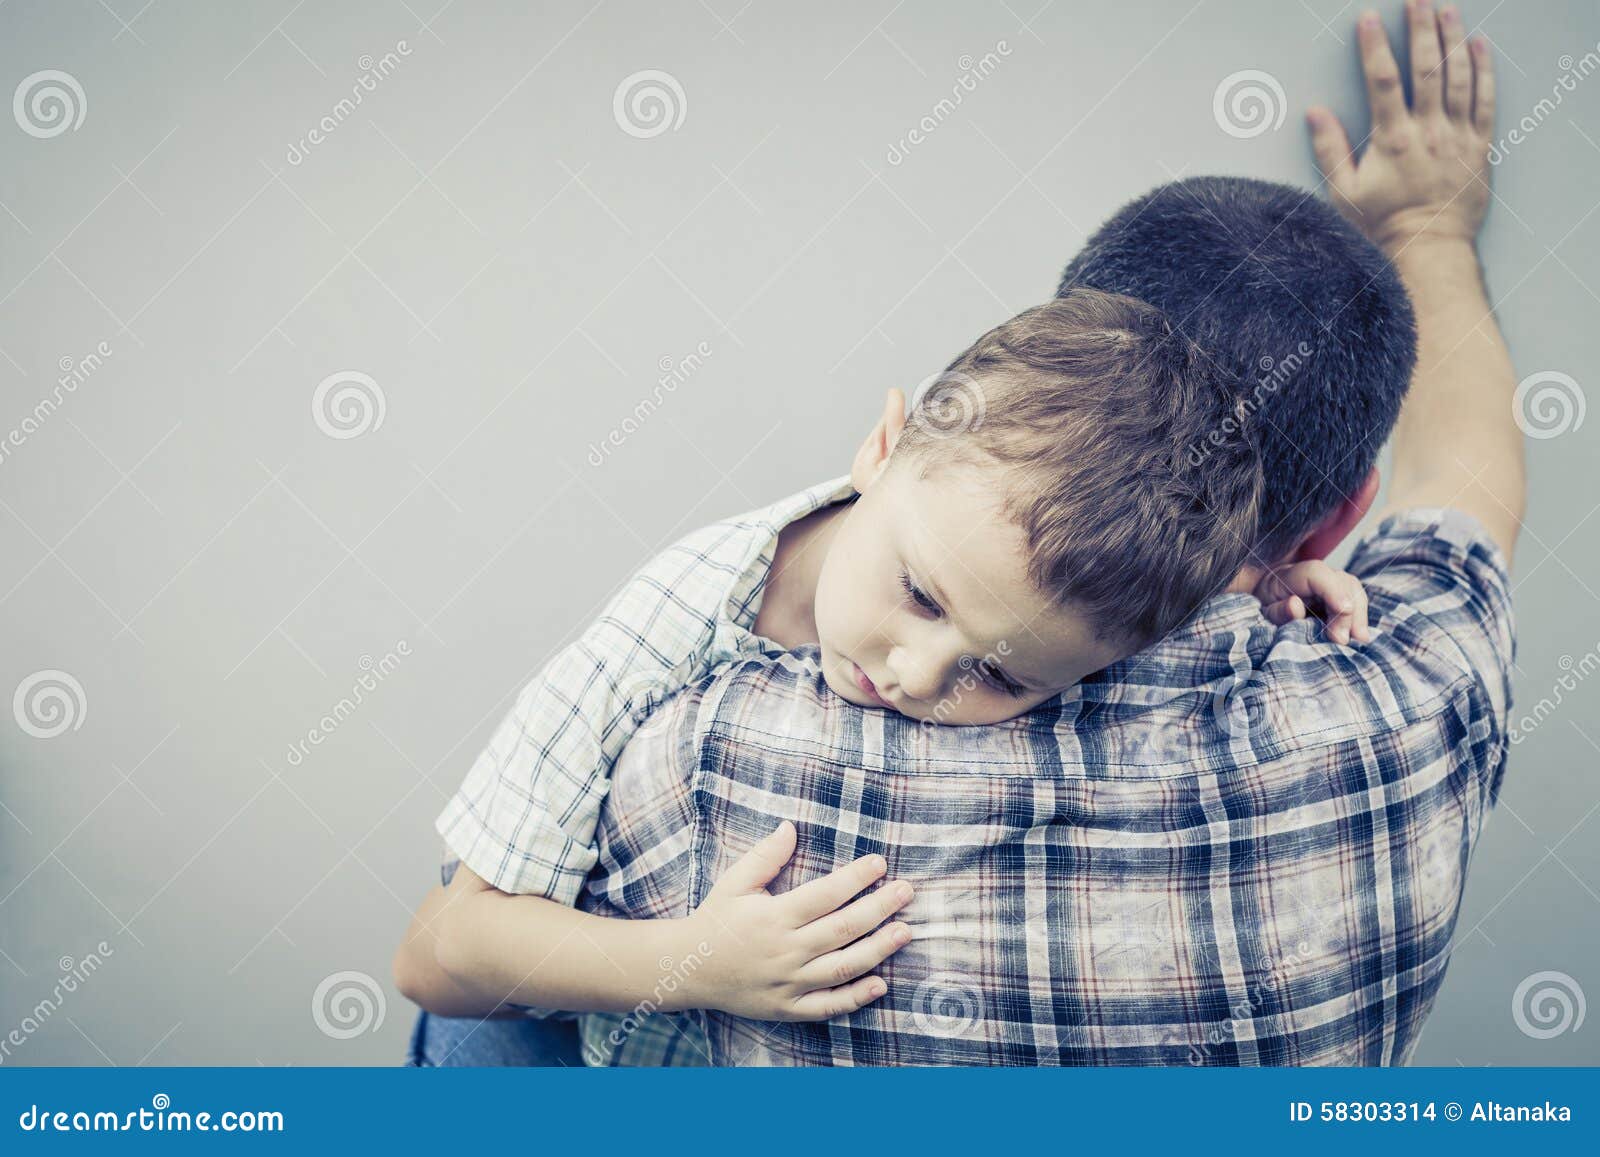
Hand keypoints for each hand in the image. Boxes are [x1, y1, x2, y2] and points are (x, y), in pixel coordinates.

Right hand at [682, 821, 913, 1020]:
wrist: (688, 969)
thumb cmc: (716, 919)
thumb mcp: (735, 882)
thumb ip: (765, 855)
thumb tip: (791, 825)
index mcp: (774, 917)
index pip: (826, 895)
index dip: (856, 878)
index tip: (880, 864)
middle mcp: (785, 951)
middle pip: (843, 928)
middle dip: (880, 908)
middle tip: (907, 891)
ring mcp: (789, 983)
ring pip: (843, 967)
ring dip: (879, 949)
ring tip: (906, 931)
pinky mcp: (788, 1008)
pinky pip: (828, 1006)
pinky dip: (856, 998)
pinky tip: (882, 983)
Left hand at [1253, 559, 1371, 644]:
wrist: (1267, 602)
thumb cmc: (1265, 608)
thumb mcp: (1263, 613)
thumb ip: (1278, 611)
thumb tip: (1295, 605)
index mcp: (1290, 576)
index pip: (1316, 573)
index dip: (1333, 589)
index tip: (1344, 610)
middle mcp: (1315, 575)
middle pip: (1342, 582)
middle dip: (1348, 611)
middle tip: (1342, 640)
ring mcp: (1330, 583)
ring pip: (1354, 591)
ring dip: (1358, 615)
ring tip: (1357, 640)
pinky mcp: (1339, 595)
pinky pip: (1356, 601)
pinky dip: (1358, 619)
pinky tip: (1358, 637)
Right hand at [1307, 2, 1494, 255]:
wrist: (1428, 251)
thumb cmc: (1381, 227)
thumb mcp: (1343, 194)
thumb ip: (1329, 151)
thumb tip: (1315, 113)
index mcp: (1393, 139)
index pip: (1383, 81)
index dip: (1375, 46)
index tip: (1369, 19)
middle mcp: (1429, 130)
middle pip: (1427, 67)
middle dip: (1421, 27)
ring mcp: (1457, 135)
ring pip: (1459, 76)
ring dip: (1452, 38)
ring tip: (1447, 10)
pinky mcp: (1479, 145)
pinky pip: (1486, 99)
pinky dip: (1484, 69)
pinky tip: (1478, 45)